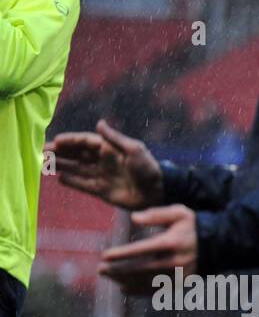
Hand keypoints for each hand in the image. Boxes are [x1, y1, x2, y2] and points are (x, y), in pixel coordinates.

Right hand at [46, 120, 163, 209]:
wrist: (158, 192)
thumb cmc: (148, 168)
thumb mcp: (134, 149)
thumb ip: (115, 138)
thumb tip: (99, 124)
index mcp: (109, 149)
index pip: (85, 142)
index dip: (70, 141)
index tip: (56, 140)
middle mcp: (103, 161)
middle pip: (77, 154)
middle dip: (60, 152)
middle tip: (43, 150)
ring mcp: (102, 176)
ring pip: (77, 169)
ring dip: (61, 165)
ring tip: (45, 163)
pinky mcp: (103, 191)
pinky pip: (83, 185)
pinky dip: (72, 181)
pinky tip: (59, 177)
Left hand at [98, 205, 197, 294]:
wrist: (221, 246)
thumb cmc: (195, 226)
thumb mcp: (179, 212)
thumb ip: (156, 214)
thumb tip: (134, 218)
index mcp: (173, 243)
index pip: (142, 250)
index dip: (122, 254)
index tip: (104, 255)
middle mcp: (176, 261)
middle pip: (141, 269)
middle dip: (118, 270)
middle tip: (100, 269)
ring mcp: (179, 275)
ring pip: (147, 281)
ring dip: (125, 281)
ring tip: (109, 277)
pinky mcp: (181, 284)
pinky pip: (157, 290)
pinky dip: (139, 291)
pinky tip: (124, 289)